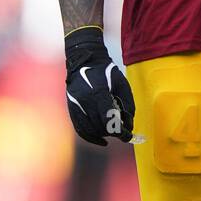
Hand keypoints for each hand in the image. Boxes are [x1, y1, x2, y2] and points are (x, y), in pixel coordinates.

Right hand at [64, 27, 134, 145]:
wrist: (84, 60)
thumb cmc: (106, 72)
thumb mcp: (122, 84)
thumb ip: (128, 105)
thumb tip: (129, 126)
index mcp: (98, 92)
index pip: (109, 118)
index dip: (120, 131)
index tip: (128, 136)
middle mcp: (84, 100)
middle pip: (100, 126)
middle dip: (113, 132)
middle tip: (122, 133)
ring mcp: (75, 105)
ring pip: (90, 130)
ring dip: (103, 135)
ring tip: (112, 133)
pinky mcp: (71, 108)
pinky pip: (80, 128)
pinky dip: (90, 136)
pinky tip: (100, 139)